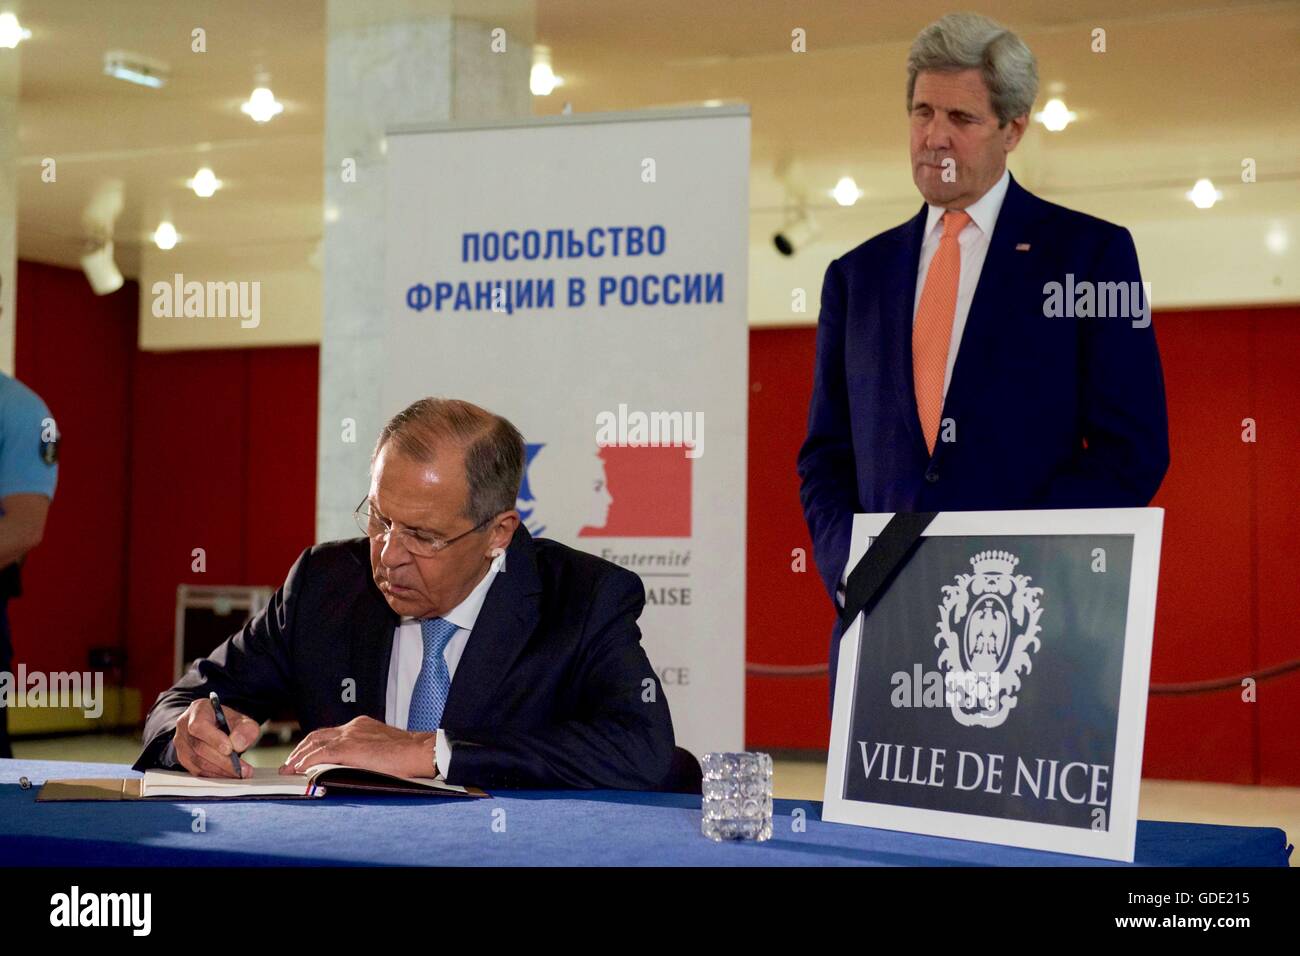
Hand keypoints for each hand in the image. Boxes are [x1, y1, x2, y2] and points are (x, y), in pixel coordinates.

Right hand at [173, 698, 260, 777]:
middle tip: (243, 769)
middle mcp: (184, 726)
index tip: (230, 749)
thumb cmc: (226, 722)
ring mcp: (181, 743)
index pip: (199, 726)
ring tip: (239, 773)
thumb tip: (238, 744)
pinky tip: (228, 775)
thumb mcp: (241, 719)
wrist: (214, 725)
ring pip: (197, 762)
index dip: (214, 739)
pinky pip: (197, 770)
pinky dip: (214, 774)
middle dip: (223, 761)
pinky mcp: (183, 758)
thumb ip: (245, 728)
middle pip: (199, 747)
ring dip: (220, 770)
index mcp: (198, 710)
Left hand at [279, 716, 435, 777]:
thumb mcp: (381, 749)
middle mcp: (353, 727)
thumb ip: (364, 752)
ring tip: (290, 770)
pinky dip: (307, 761)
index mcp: (361, 726)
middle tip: (290, 764)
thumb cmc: (408, 755)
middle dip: (300, 750)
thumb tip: (350, 768)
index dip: (314, 745)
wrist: (420, 751)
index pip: (330, 733)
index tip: (304, 756)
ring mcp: (350, 736)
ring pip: (315, 743)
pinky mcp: (349, 748)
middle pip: (317, 735)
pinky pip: (321, 754)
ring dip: (299, 757)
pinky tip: (300, 770)